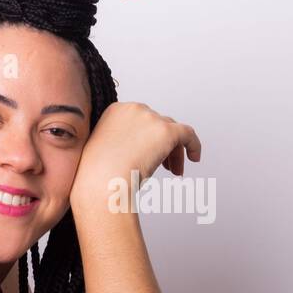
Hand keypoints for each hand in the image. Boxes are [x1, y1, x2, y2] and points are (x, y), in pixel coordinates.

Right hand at [72, 102, 201, 202]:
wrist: (101, 183)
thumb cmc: (98, 176)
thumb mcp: (103, 150)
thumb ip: (119, 143)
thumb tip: (135, 152)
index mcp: (116, 111)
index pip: (142, 121)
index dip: (149, 139)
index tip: (150, 156)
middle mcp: (133, 109)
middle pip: (158, 125)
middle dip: (163, 146)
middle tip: (166, 167)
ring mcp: (150, 118)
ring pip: (172, 132)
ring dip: (174, 151)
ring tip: (175, 172)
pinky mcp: (166, 131)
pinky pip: (188, 134)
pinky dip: (194, 145)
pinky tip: (195, 158)